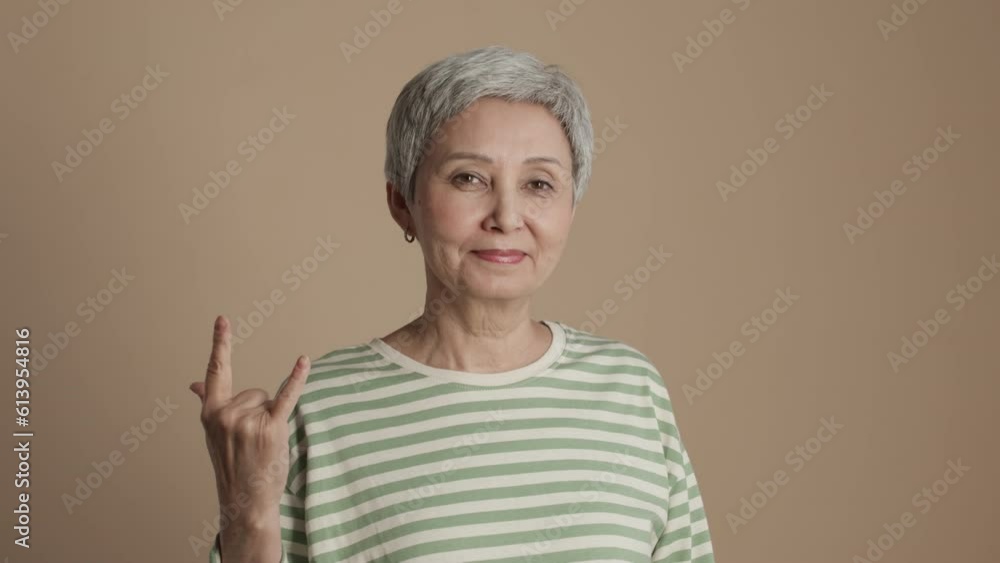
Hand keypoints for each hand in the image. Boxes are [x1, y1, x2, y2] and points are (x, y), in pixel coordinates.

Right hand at [190, 315, 308, 531]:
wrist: (245, 500)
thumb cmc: (232, 465)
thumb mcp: (214, 433)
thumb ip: (208, 403)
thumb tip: (194, 383)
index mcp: (210, 413)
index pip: (216, 371)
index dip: (220, 344)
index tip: (223, 319)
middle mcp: (226, 414)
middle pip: (254, 390)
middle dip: (258, 410)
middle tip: (251, 441)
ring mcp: (248, 421)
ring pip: (268, 398)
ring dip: (270, 418)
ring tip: (260, 445)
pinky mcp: (271, 428)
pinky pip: (286, 396)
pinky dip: (296, 378)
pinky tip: (304, 361)